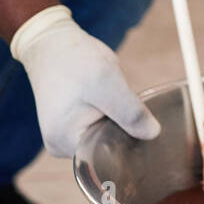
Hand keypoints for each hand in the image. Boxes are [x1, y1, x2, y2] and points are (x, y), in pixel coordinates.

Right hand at [11, 5, 159, 157]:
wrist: (52, 44)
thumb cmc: (75, 61)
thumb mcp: (107, 82)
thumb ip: (130, 112)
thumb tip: (152, 134)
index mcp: (65, 142)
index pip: (108, 158)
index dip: (129, 142)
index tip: (138, 121)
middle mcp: (61, 147)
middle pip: (107, 149)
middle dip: (122, 128)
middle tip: (120, 100)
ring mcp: (64, 137)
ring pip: (104, 137)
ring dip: (116, 119)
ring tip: (108, 96)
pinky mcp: (70, 126)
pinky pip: (98, 127)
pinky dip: (108, 114)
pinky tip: (104, 99)